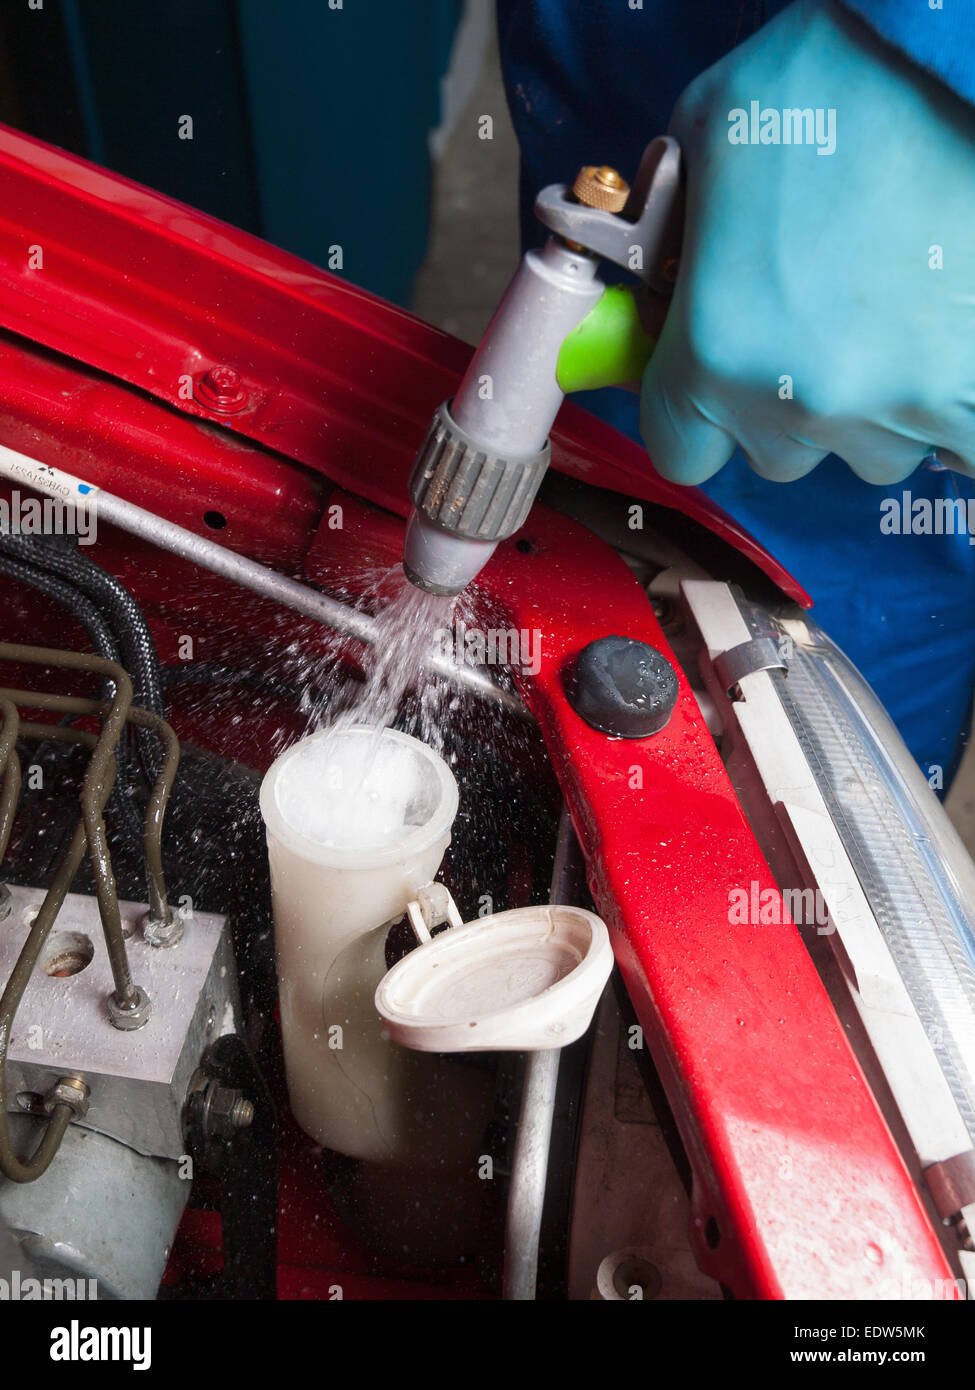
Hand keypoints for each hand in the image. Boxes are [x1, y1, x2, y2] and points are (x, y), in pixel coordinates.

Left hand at [640, 0, 974, 484]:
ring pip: (867, 452)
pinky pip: (954, 448)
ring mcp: (891, 412)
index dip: (693, 416)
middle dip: (783, 403)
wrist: (971, 63)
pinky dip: (946, 418)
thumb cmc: (833, 88)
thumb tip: (667, 257)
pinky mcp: (969, 399)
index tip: (710, 376)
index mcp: (713, 351)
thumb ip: (672, 218)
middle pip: (776, 454)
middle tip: (809, 322)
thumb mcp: (708, 128)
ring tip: (887, 316)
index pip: (680, 450)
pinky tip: (938, 357)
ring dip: (867, 404)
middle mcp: (796, 404)